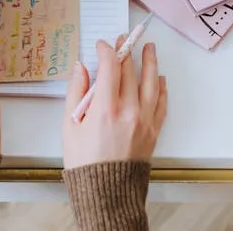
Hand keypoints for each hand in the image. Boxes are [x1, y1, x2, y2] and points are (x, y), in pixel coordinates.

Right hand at [62, 36, 167, 169]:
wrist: (106, 192)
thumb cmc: (84, 162)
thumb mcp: (70, 126)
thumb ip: (76, 93)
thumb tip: (81, 68)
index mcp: (105, 109)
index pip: (110, 67)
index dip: (107, 51)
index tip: (102, 45)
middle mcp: (129, 111)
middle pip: (130, 72)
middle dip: (125, 52)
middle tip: (123, 40)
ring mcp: (144, 120)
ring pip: (151, 83)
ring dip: (150, 62)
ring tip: (149, 48)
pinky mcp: (153, 130)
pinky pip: (161, 103)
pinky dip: (161, 88)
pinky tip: (160, 78)